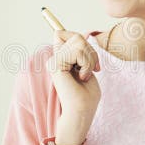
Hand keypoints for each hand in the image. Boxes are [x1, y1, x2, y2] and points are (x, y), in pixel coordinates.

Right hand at [46, 30, 100, 144]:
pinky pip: (77, 51)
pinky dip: (86, 64)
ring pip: (78, 41)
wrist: (82, 111)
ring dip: (90, 59)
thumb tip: (71, 33)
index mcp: (59, 59)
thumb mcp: (86, 66)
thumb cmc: (87, 95)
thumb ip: (78, 50)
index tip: (91, 62)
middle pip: (75, 36)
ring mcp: (53, 61)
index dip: (82, 42)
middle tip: (91, 70)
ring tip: (85, 75)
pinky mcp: (55, 65)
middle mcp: (53, 59)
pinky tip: (82, 77)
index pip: (64, 33)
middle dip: (91, 52)